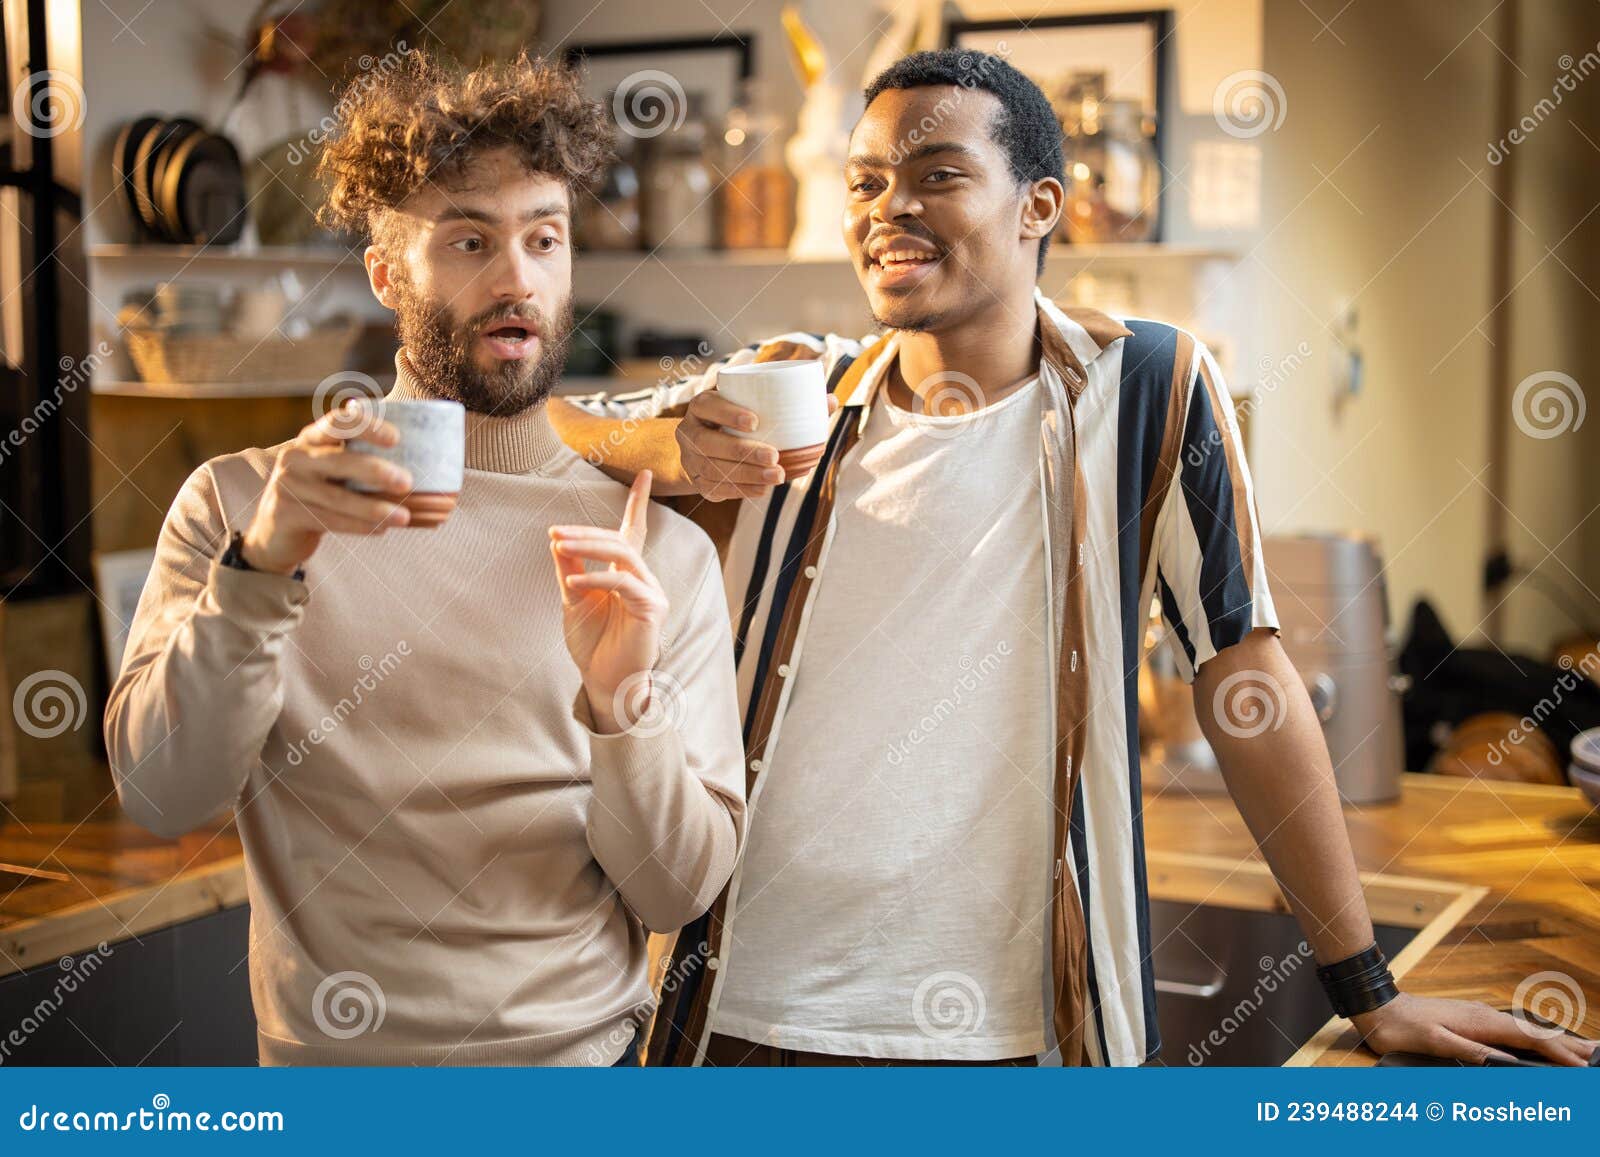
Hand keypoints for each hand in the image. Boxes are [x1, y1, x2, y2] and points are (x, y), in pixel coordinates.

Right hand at [240, 402, 413, 575]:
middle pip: (339, 460)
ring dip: (374, 507)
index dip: (367, 427)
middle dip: (375, 470)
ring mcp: (287, 486)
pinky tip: (382, 528)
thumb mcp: (332, 472)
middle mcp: (295, 457)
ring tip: (404, 516)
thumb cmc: (318, 495)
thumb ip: (360, 461)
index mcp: (311, 438)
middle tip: (407, 482)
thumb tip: (419, 469)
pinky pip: (329, 520)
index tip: (397, 438)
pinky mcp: (285, 514)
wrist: (275, 533)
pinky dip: (359, 526)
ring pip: (337, 497)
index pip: (338, 422)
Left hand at [548, 470, 667, 734]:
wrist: (605, 682)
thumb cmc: (593, 645)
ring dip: (589, 547)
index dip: (638, 503)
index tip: (645, 474)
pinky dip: (597, 579)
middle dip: (586, 533)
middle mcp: (643, 579)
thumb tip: (557, 541)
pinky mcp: (651, 609)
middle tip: (555, 532)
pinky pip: (624, 583)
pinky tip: (574, 584)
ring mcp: (651, 592)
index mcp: (627, 574)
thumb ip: (570, 572)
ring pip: (623, 555)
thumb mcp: (573, 603)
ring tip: (560, 546)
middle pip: (619, 540)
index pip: (633, 532)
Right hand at [677, 388, 837, 500]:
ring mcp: (689, 459)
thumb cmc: (737, 420)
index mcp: (702, 406)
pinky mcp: (696, 482)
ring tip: (777, 477)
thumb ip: (789, 402)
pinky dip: (740, 491)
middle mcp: (689, 431)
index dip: (729, 413)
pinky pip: (715, 489)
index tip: (756, 421)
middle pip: (709, 443)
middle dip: (742, 452)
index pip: (709, 405)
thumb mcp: (753, 405)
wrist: (702, 447)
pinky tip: (763, 490)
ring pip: (712, 469)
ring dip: (746, 475)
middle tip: (774, 457)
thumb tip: (830, 400)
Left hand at [1351, 992, 1598, 1064]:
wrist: (1380, 1007)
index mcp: (1479, 1022)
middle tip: (1596, 1055)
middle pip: (1533, 1032)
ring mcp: (1479, 1016)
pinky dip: (1533, 1038)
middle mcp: (1484, 1016)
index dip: (1556, 1052)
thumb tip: (1500, 1060)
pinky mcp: (1472, 1019)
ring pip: (1525, 1030)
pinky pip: (1511, 1029)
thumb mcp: (1432, 1042)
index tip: (1581, 1064)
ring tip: (1579, 1051)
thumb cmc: (1403, 1027)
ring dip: (1553, 1041)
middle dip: (1565, 1045)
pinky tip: (1538, 1043)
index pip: (1528, 1039)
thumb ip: (1467, 1050)